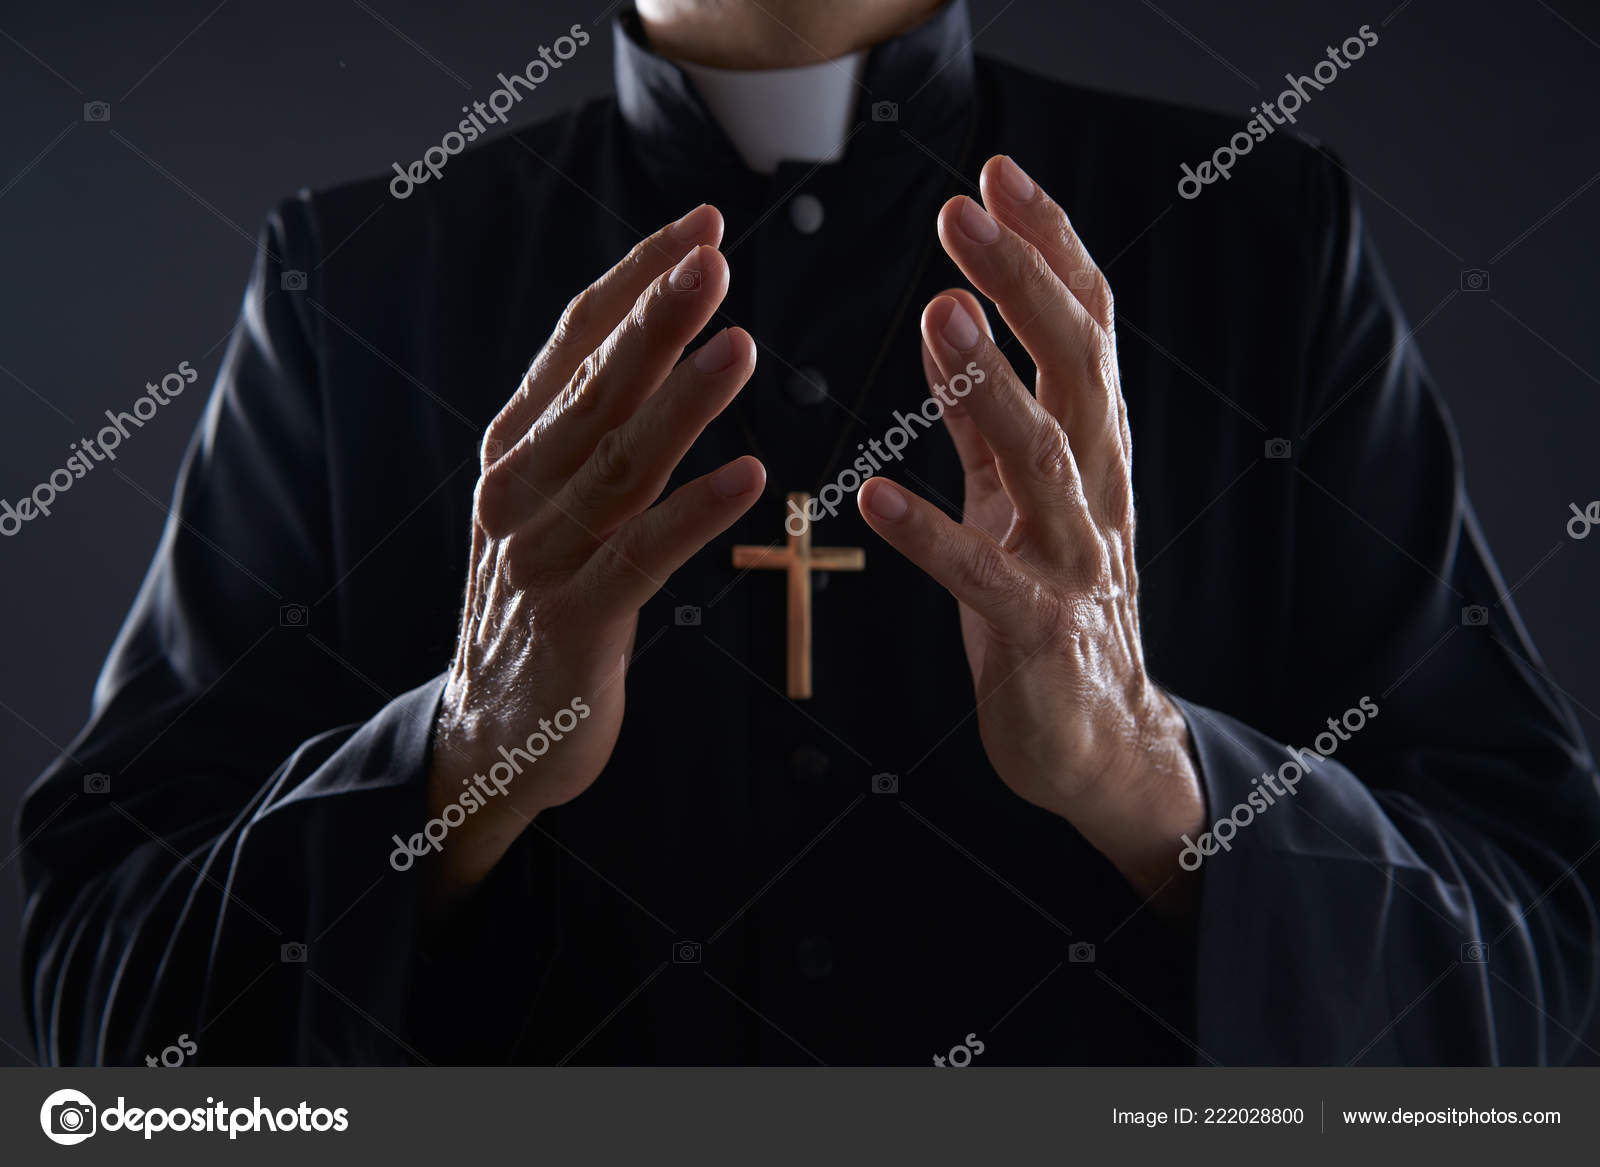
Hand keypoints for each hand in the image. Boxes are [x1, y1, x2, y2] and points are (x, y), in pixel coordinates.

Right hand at [424, 205, 764, 916]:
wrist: (490, 727)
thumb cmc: (538, 594)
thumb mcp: (547, 496)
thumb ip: (586, 422)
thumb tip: (650, 329)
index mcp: (515, 447)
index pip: (575, 342)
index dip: (636, 280)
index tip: (701, 225)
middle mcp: (518, 491)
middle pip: (595, 391)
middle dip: (657, 321)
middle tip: (715, 260)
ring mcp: (539, 558)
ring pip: (618, 467)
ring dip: (681, 405)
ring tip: (740, 348)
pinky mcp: (574, 624)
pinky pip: (642, 560)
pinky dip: (695, 516)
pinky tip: (749, 476)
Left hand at [857, 157, 1203, 902]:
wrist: (1098, 737)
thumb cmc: (1048, 602)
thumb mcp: (1017, 494)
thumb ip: (986, 413)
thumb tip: (947, 316)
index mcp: (1091, 447)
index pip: (1084, 325)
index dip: (1046, 246)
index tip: (995, 171)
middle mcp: (1097, 488)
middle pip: (1076, 366)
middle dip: (1022, 281)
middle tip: (961, 207)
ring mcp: (1075, 562)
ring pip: (1046, 459)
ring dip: (992, 384)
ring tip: (937, 310)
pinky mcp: (1039, 633)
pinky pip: (984, 577)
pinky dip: (933, 535)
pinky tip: (874, 496)